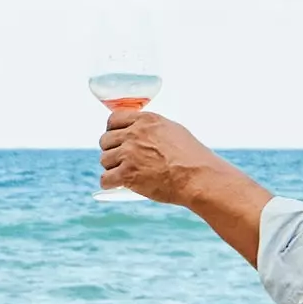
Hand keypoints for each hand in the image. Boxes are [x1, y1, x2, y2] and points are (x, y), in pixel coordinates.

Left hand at [99, 104, 232, 206]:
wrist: (198, 177)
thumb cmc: (192, 157)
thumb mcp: (173, 131)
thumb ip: (153, 129)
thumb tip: (142, 131)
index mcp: (145, 120)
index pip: (114, 119)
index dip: (113, 130)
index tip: (116, 139)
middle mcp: (134, 134)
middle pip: (105, 140)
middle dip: (112, 150)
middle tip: (122, 160)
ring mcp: (129, 154)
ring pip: (104, 159)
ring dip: (112, 168)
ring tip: (125, 173)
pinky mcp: (127, 174)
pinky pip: (106, 179)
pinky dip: (110, 183)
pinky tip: (117, 184)